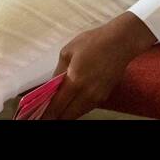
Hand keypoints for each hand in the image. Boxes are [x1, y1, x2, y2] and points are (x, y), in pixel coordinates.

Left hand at [40, 12, 156, 119]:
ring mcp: (97, 97)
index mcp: (75, 81)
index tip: (39, 116)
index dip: (47, 114)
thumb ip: (58, 71)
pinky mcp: (105, 96)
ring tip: (56, 110)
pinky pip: (87, 107)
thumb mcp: (68, 51)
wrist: (120, 42)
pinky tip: (71, 104)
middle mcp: (87, 94)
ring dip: (67, 113)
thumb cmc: (93, 42)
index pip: (57, 105)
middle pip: (68, 115)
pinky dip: (77, 109)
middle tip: (46, 115)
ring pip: (78, 113)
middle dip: (56, 116)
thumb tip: (52, 85)